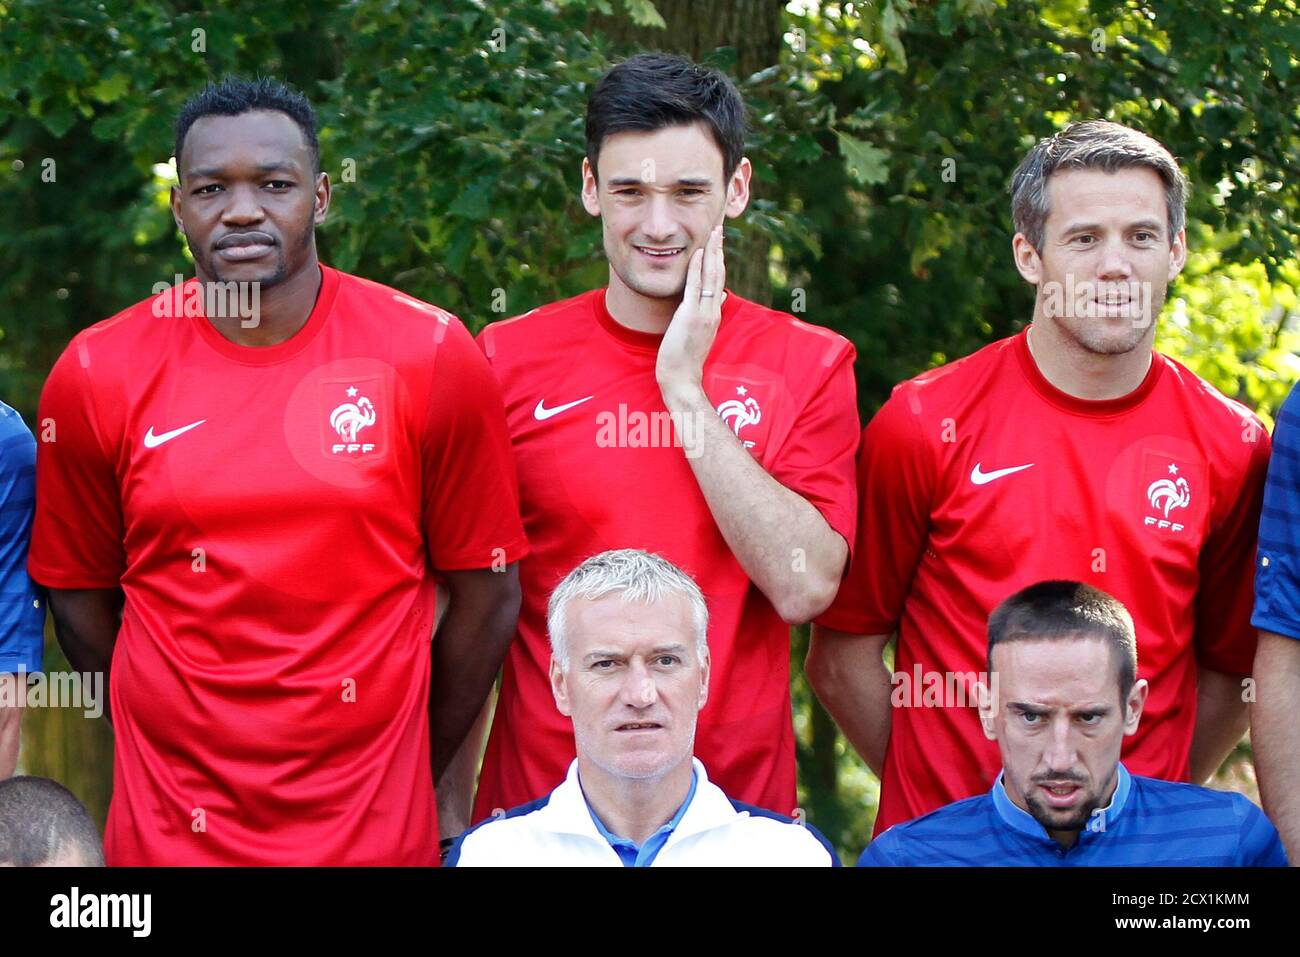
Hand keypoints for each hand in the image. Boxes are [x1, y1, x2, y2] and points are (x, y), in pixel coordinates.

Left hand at [656, 225, 724, 402]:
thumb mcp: (701, 332)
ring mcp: (703, 313)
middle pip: (719, 274)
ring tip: (714, 232)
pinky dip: (697, 268)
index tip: (717, 242)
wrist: (681, 378)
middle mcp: (713, 310)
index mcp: (714, 313)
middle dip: (718, 249)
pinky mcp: (690, 316)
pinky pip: (695, 287)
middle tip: (719, 227)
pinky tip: (698, 252)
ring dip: (712, 252)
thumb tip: (721, 296)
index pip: (718, 280)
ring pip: (711, 277)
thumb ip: (710, 312)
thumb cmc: (686, 359)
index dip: (718, 260)